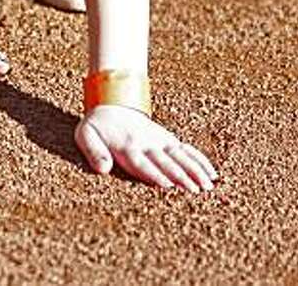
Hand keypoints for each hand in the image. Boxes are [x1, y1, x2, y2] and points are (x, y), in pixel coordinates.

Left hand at [75, 105, 218, 191]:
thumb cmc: (96, 127)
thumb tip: (102, 170)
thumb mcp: (84, 135)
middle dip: (180, 176)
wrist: (111, 105)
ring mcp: (160, 141)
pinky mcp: (168, 139)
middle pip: (165, 161)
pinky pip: (187, 150)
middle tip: (194, 191)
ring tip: (207, 186)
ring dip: (194, 170)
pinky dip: (200, 161)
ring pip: (180, 156)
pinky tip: (212, 174)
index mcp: (126, 146)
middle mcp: (146, 144)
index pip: (142, 163)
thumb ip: (93, 151)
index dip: (154, 174)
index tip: (167, 185)